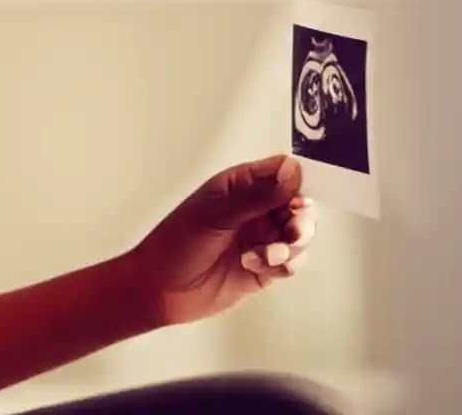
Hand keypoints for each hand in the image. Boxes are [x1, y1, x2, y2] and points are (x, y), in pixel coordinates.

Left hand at [128, 155, 317, 326]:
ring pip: (299, 236)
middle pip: (298, 206)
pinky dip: (282, 265)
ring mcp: (260, 239)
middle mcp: (255, 210)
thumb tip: (293, 170)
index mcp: (239, 186)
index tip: (299, 199)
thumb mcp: (217, 214)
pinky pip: (291, 263)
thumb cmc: (178, 243)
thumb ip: (257, 195)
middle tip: (292, 232)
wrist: (160, 290)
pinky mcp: (264, 269)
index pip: (280, 173)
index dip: (296, 181)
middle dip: (300, 219)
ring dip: (290, 246)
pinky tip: (253, 265)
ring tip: (266, 255)